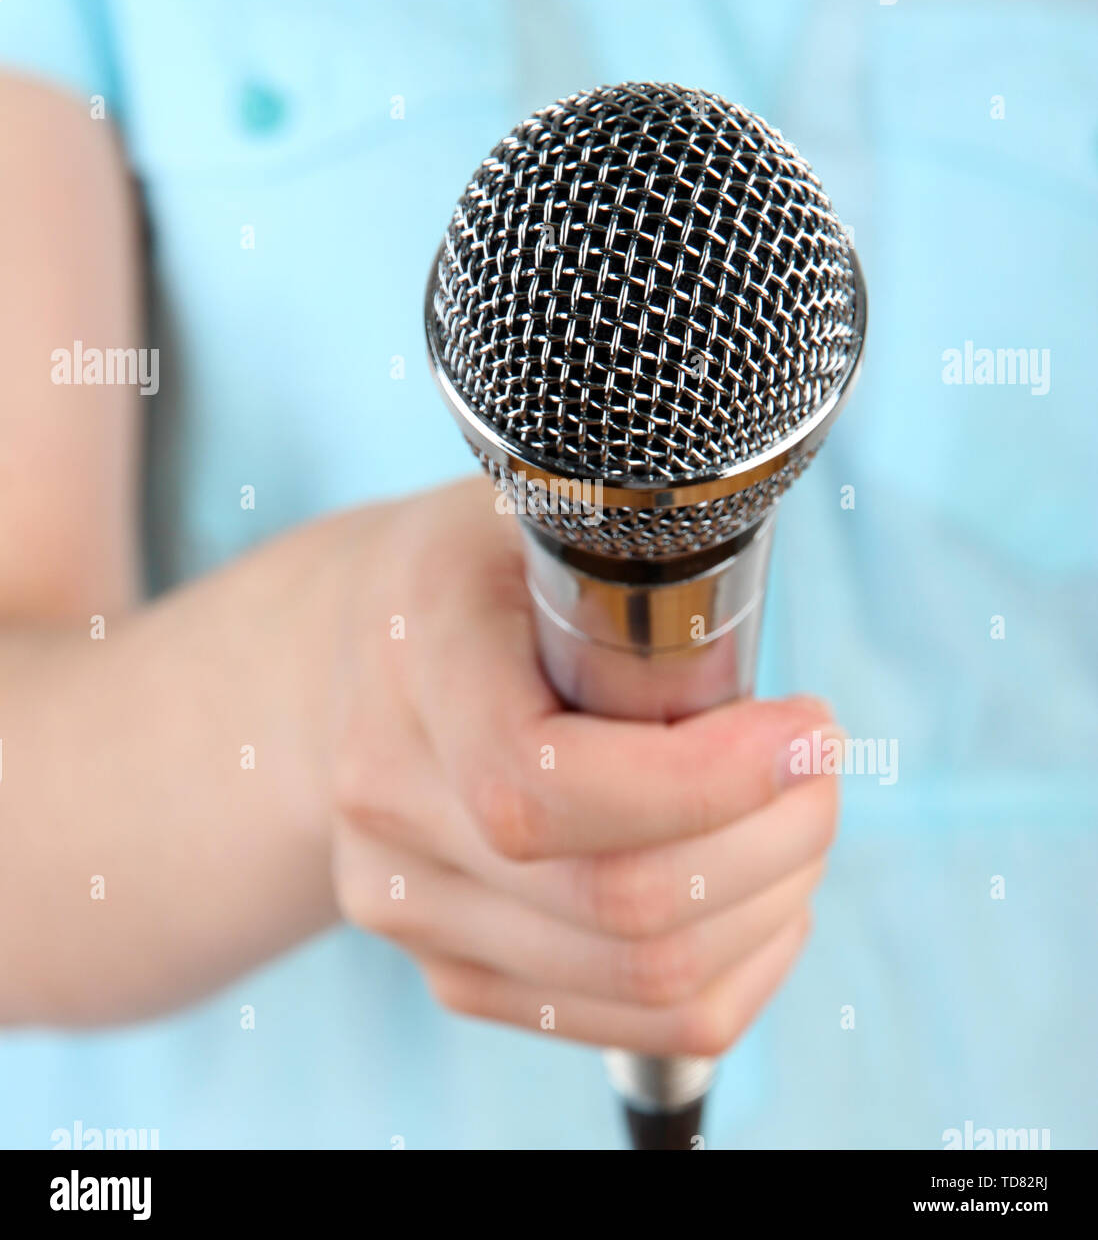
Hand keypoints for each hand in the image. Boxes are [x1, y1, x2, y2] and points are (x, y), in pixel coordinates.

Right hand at [329, 478, 840, 1056]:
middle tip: (822, 766)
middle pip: (620, 901)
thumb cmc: (483, 574)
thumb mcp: (549, 513)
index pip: (543, 782)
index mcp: (414, 660)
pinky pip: (639, 1026)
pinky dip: (738, 971)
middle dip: (777, 839)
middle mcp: (389, 805)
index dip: (708, 779)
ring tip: (798, 821)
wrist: (354, 656)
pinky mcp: (456, 971)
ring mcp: (408, 906)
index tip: (806, 728)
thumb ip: (637, 563)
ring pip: (647, 981)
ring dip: (770, 906)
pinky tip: (757, 895)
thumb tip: (749, 657)